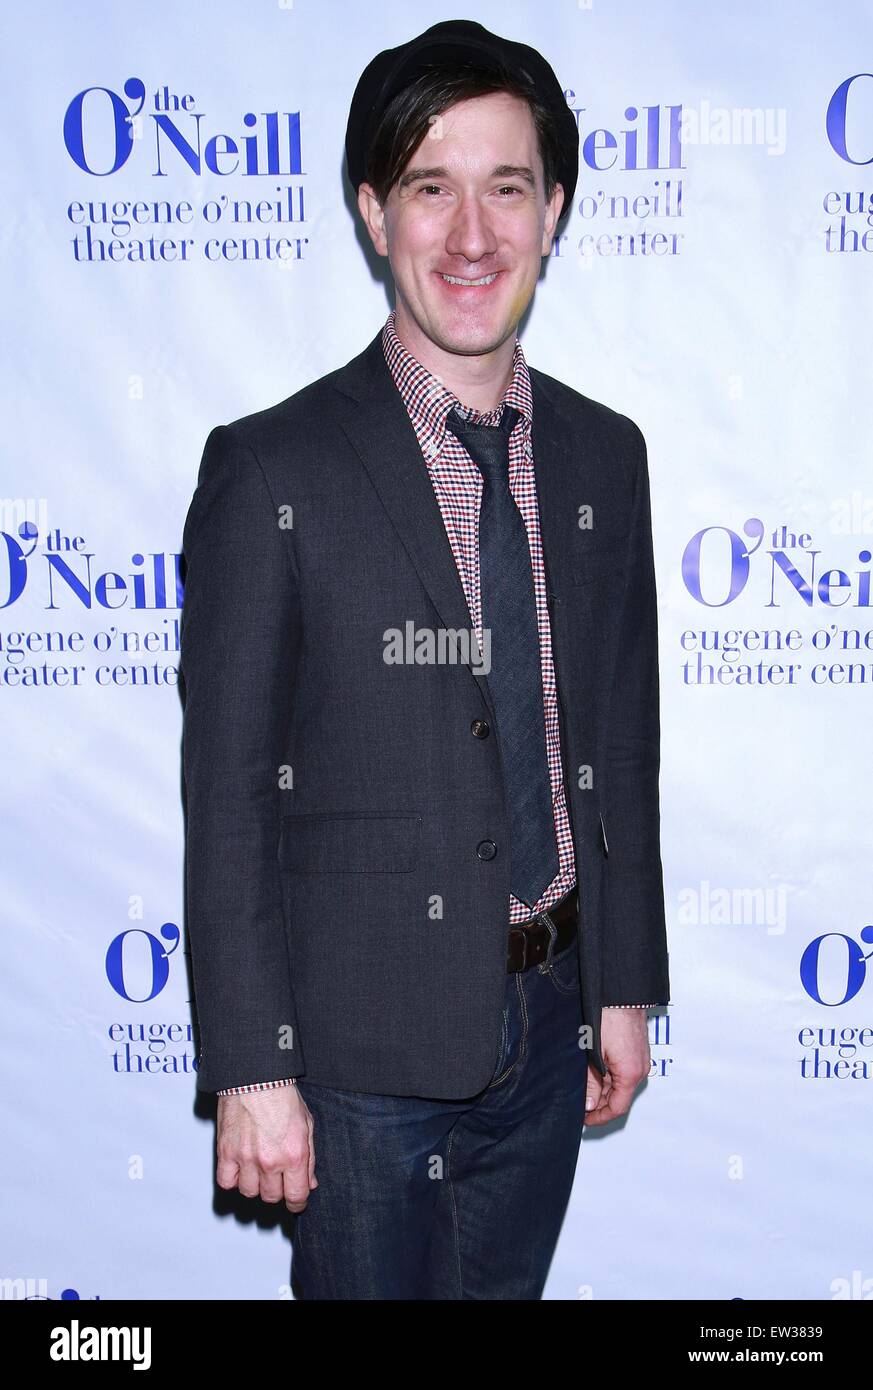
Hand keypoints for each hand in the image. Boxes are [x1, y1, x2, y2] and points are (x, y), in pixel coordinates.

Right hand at [216, 1085, 316, 1212]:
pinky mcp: (226, 1152)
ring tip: (258, 1169)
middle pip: (272, 1197)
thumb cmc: (282, 1095)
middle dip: (278, 1191)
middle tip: (277, 1178)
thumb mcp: (307, 1124)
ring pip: (249, 1192)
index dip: (298, 1203)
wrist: (255, 1076)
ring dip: (255, 1185)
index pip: (296, 1196)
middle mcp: (270, 1161)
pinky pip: (226, 1182)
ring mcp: (246, 1159)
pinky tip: (240, 1169)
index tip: (296, 1201)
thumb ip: (309, 1157)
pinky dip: (233, 1179)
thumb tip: (310, 1183)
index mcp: (294, 1155)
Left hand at [584, 1011, 650, 1125]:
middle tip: (580, 1103)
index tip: (585, 1120)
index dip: (599, 1117)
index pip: (617, 1108)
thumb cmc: (609, 1018)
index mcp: (631, 1074)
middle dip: (599, 1103)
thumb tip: (589, 1104)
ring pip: (620, 1084)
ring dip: (603, 1088)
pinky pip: (623, 1071)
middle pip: (619, 1097)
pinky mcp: (637, 1050)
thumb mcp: (594, 1054)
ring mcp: (640, 1059)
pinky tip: (594, 1071)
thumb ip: (592, 1082)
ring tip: (584, 1086)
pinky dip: (609, 1076)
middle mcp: (640, 1069)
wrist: (621, 993)